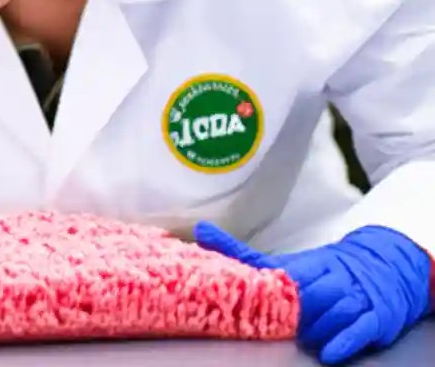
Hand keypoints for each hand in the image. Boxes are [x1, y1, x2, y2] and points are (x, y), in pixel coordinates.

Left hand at [195, 222, 431, 363]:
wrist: (384, 268)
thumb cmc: (324, 271)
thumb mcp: (287, 263)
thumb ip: (243, 253)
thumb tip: (200, 230)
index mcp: (308, 266)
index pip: (287, 274)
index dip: (273, 286)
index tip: (257, 295)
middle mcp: (334, 279)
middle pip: (314, 293)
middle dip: (298, 311)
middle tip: (283, 324)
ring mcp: (356, 297)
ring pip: (338, 311)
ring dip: (319, 327)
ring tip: (305, 338)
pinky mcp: (377, 317)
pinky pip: (361, 328)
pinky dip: (345, 341)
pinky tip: (328, 354)